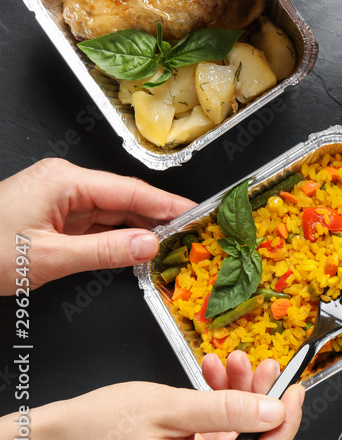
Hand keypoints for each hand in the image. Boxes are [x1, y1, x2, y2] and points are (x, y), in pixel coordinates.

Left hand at [0, 158, 195, 294]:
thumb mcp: (49, 258)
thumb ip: (105, 252)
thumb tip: (149, 246)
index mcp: (64, 180)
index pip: (129, 190)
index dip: (166, 204)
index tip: (195, 213)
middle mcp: (63, 183)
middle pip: (123, 199)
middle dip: (156, 216)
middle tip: (190, 232)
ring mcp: (56, 199)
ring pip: (110, 213)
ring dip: (137, 229)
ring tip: (171, 243)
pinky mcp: (49, 216)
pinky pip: (93, 224)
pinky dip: (114, 237)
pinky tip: (135, 249)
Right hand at [15, 379, 302, 439]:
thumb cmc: (98, 432)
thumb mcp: (172, 410)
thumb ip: (227, 410)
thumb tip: (274, 409)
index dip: (287, 419)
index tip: (296, 387)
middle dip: (260, 397)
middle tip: (265, 364)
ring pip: (234, 431)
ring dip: (238, 394)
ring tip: (234, 362)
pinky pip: (213, 431)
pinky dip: (217, 402)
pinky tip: (213, 375)